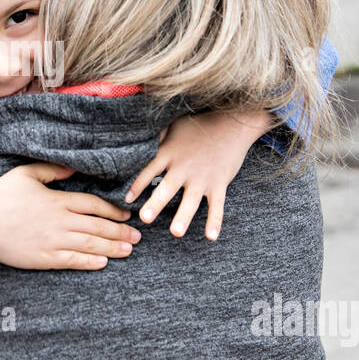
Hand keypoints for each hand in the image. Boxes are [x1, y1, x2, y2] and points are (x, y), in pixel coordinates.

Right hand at [0, 163, 140, 269]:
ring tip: (128, 250)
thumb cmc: (0, 197)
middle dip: (120, 232)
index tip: (126, 214)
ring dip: (112, 248)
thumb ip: (52, 169)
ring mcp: (53, 242)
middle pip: (98, 226)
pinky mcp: (44, 258)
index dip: (113, 210)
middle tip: (137, 236)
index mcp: (57, 201)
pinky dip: (89, 262)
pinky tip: (103, 263)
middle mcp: (60, 222)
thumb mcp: (25, 174)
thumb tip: (73, 168)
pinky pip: (72, 261)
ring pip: (90, 245)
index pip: (93, 205)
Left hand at [125, 109, 274, 240]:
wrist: (232, 122)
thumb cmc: (199, 124)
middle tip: (144, 218)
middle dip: (156, 203)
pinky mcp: (219, 183)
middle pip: (167, 188)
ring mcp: (202, 177)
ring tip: (175, 232)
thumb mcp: (174, 126)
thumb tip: (137, 141)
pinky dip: (215, 221)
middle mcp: (184, 167)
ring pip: (191, 201)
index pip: (149, 171)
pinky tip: (211, 236)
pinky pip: (217, 205)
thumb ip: (157, 138)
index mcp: (170, 153)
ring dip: (183, 216)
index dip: (138, 185)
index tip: (126, 200)